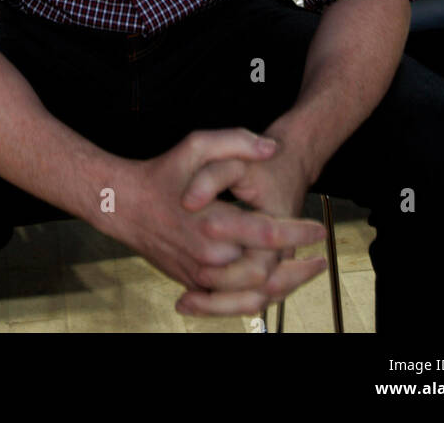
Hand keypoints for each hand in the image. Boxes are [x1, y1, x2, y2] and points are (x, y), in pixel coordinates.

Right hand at [104, 129, 326, 308]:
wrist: (123, 205)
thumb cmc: (162, 173)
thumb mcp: (196, 144)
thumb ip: (236, 141)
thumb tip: (271, 148)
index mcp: (212, 223)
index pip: (267, 234)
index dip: (298, 232)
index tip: (319, 229)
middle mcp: (207, 256)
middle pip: (264, 273)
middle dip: (296, 268)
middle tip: (320, 258)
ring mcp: (199, 276)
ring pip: (251, 296)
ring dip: (284, 288)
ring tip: (306, 273)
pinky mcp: (193, 285)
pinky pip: (232, 303)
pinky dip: (259, 298)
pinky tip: (277, 285)